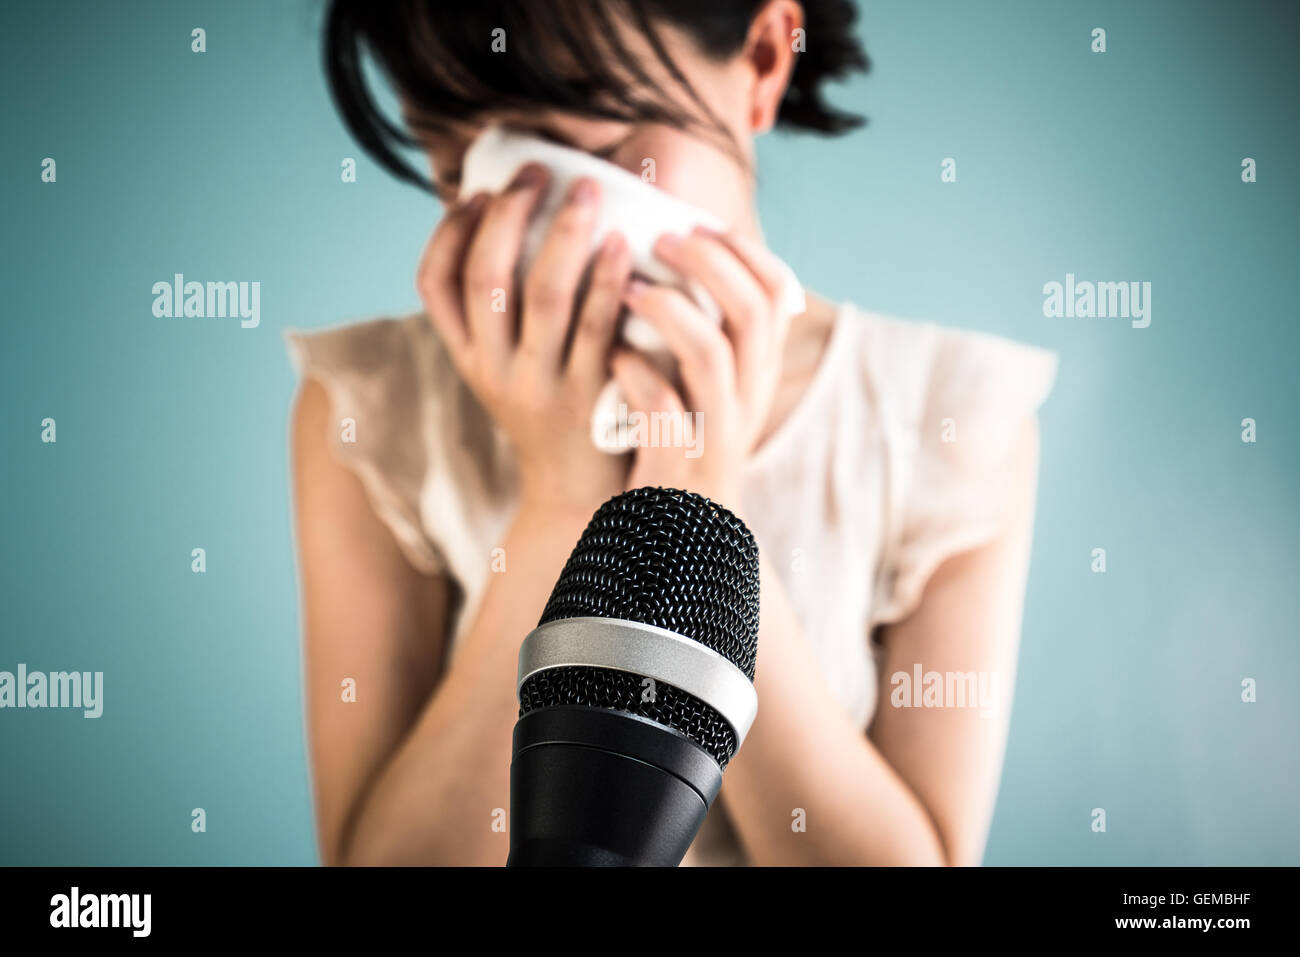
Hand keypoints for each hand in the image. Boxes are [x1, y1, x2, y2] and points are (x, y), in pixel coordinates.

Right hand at [417, 165, 633, 516]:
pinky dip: (608, 282)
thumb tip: (528, 225)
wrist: (580, 498)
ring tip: (587, 191)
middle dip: (509, 214)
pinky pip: (596, 330)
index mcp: (468, 357)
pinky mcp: (588, 400)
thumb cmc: (555, 416)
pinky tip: (623, 246)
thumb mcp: (512, 372)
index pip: (434, 284)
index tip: (478, 193)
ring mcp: (540, 385)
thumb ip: (510, 315)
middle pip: (486, 277)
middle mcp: (494, 369)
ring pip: (541, 296)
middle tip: (539, 171)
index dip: (449, 231)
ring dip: (562, 234)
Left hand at [611, 226, 797, 513]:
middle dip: (706, 261)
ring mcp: (714, 437)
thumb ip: (700, 332)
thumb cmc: (678, 451)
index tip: (699, 221)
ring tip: (629, 290)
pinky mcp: (678, 471)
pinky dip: (640, 377)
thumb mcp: (704, 390)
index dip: (743, 248)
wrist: (679, 550)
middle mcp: (746, 401)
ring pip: (712, 355)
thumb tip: (671, 256)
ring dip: (669, 310)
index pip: (776, 293)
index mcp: (756, 374)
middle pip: (751, 309)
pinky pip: (666, 413)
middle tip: (659, 237)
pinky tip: (615, 360)